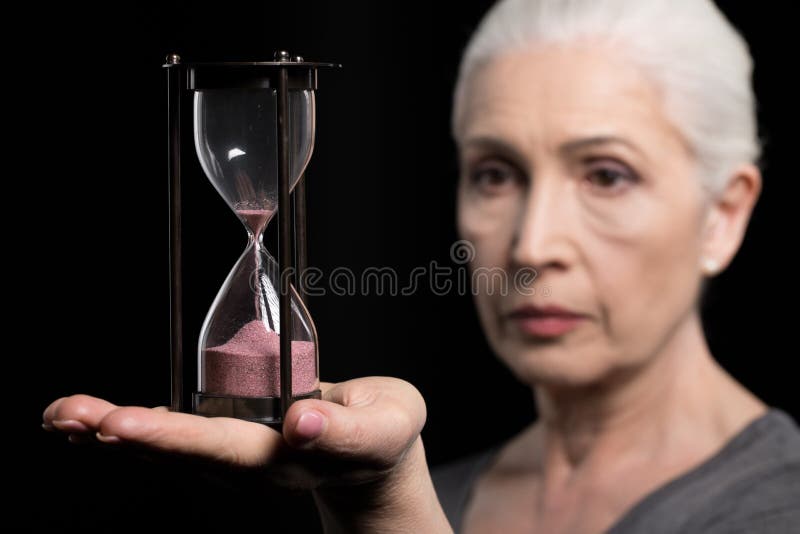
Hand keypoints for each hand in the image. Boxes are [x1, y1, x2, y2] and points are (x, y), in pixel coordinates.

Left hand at [42, 377, 452, 532]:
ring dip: (109, 432)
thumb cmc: (382, 434)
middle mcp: (249, 463)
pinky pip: (171, 435)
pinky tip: (89, 420)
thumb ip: (346, 429)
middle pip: (177, 452)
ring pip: (166, 447)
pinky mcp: (227, 441)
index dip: (170, 436)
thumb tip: (300, 424)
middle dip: (119, 435)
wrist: (373, 457)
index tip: (120, 425)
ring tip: (62, 415)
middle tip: (68, 416)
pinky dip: (126, 426)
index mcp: (287, 455)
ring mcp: (233, 456)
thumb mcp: (385, 424)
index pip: (221, 446)